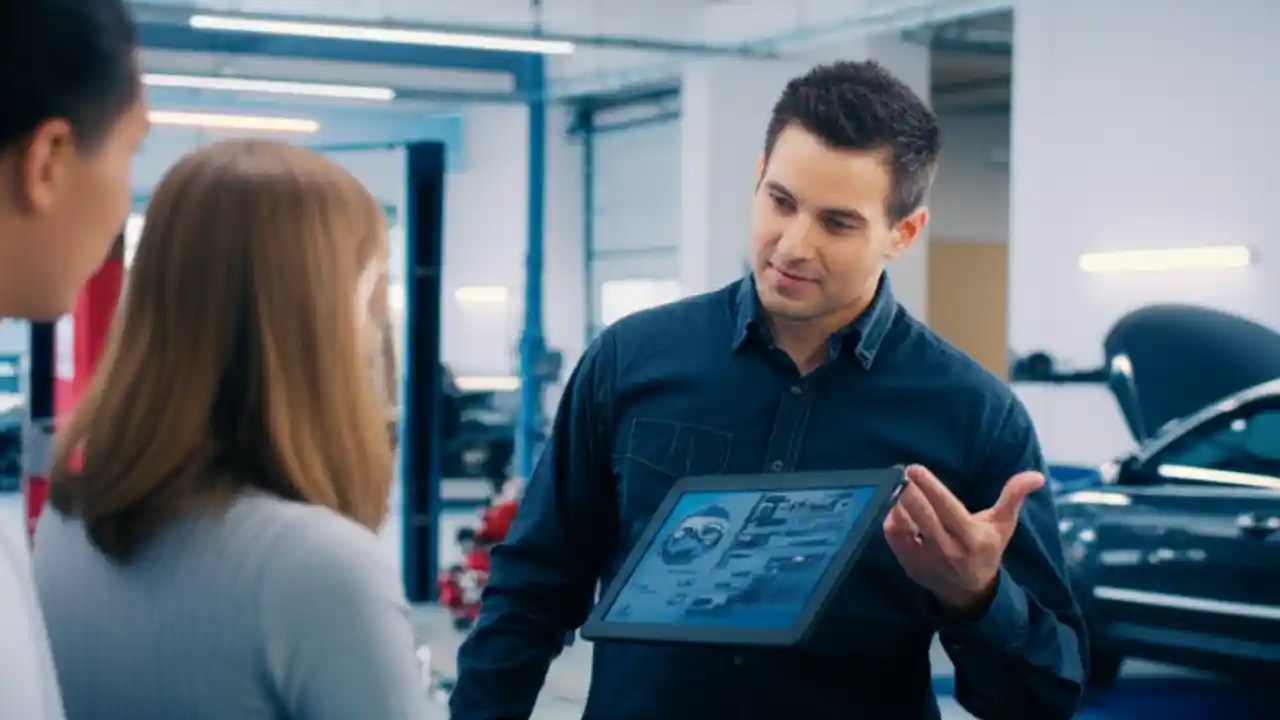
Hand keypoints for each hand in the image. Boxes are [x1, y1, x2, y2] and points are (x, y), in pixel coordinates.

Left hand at [883, 464, 1044, 616]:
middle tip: (900, 473)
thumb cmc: (986, 549)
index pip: (948, 509)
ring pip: (903, 529)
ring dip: (896, 505)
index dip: (930, 488)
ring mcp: (927, 561)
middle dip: (909, 493)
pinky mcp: (910, 566)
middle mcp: (949, 551)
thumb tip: (1036, 476)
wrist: (970, 591)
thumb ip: (1014, 497)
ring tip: (894, 486)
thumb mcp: (1003, 525)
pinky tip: (892, 505)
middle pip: (923, 518)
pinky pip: (894, 540)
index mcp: (972, 538)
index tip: (915, 468)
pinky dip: (891, 520)